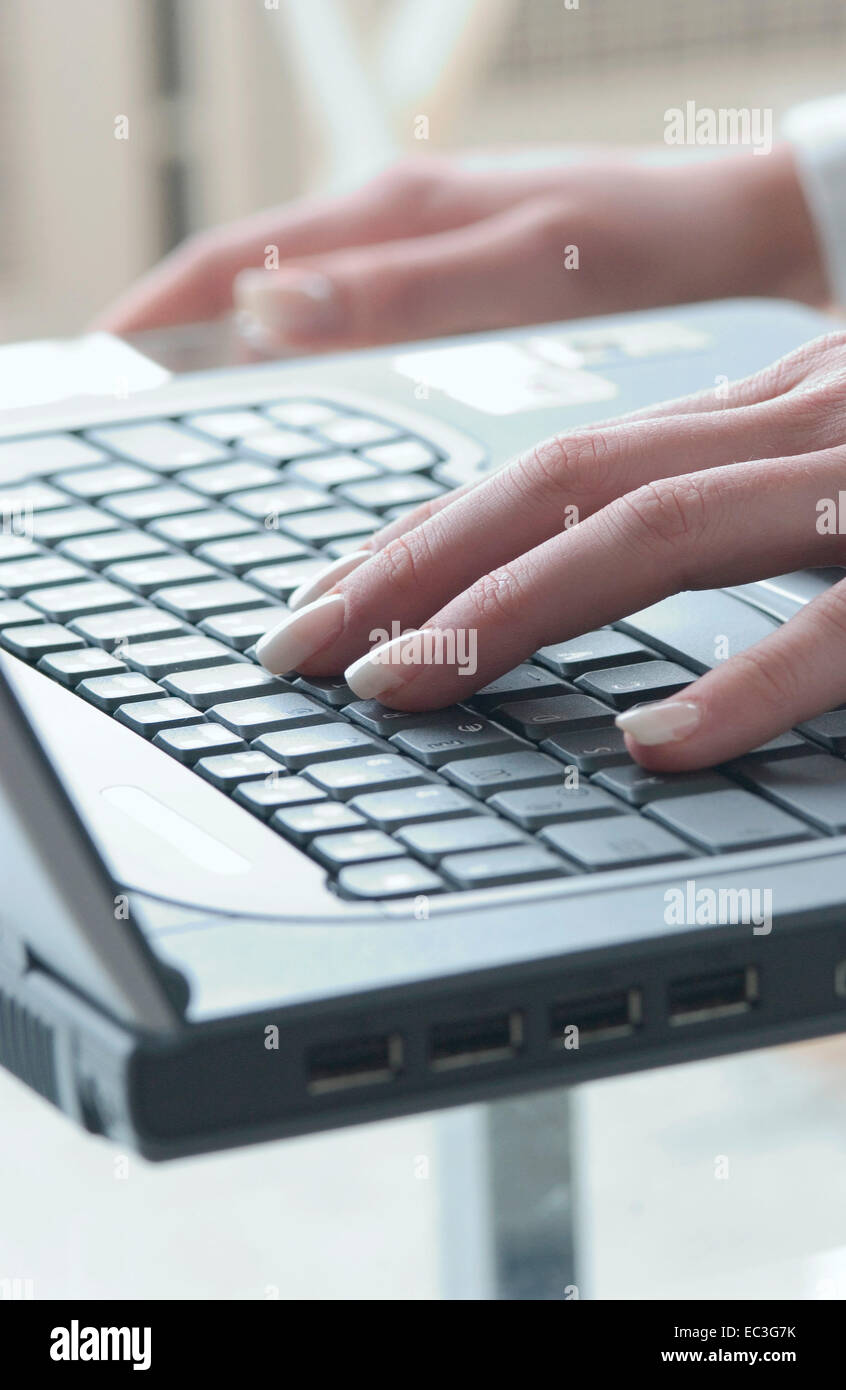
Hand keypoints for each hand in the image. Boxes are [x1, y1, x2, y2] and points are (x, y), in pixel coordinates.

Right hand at [97, 146, 823, 346]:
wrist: (721, 226)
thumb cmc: (634, 244)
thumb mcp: (517, 273)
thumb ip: (394, 295)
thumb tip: (263, 316)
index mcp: (389, 216)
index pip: (232, 261)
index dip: (158, 315)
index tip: (99, 365)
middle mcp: (389, 220)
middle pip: (245, 271)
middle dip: (171, 325)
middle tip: (117, 391)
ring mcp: (415, 240)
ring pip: (287, 288)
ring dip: (222, 333)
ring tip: (173, 390)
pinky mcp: (443, 264)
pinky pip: (336, 300)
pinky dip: (287, 337)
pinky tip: (280, 370)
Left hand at [257, 331, 845, 770]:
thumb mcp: (830, 466)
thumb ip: (730, 503)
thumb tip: (601, 562)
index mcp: (757, 416)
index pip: (556, 468)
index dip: (427, 536)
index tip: (328, 601)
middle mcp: (790, 426)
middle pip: (562, 484)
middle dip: (412, 569)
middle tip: (299, 648)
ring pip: (653, 529)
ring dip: (507, 609)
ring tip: (398, 686)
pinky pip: (828, 628)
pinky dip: (737, 684)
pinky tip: (649, 742)